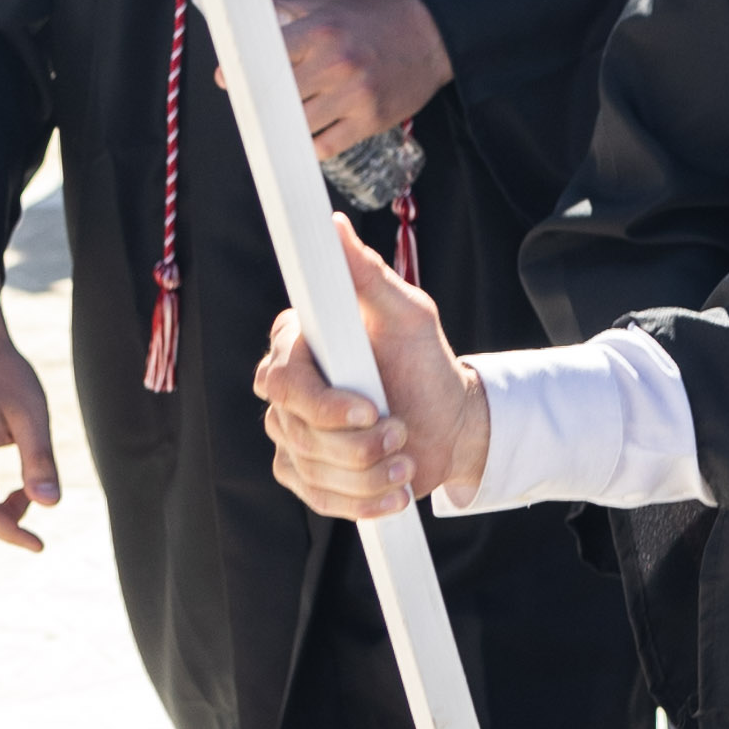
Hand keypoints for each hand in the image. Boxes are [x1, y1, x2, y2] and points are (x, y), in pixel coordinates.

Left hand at [221, 0, 451, 156]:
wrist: (433, 38)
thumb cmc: (378, 20)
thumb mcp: (331, 5)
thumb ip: (288, 10)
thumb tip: (246, 14)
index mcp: (321, 32)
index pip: (267, 57)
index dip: (243, 72)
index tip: (230, 81)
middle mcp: (336, 64)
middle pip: (279, 96)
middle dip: (262, 103)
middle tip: (253, 108)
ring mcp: (354, 95)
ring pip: (299, 124)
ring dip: (287, 126)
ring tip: (279, 125)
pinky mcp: (370, 120)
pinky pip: (326, 145)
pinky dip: (311, 146)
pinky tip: (307, 138)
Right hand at [258, 224, 484, 516]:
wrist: (447, 422)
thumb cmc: (424, 361)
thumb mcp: (407, 314)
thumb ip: (367, 275)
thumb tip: (333, 227)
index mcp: (297, 344)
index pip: (281, 380)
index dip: (323, 404)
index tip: (369, 409)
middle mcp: (283, 389)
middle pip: (297, 432)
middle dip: (360, 443)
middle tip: (401, 430)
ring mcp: (288, 434)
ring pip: (312, 469)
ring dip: (371, 472)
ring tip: (406, 456)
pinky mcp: (303, 473)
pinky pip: (320, 500)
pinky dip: (364, 500)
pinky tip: (395, 490)